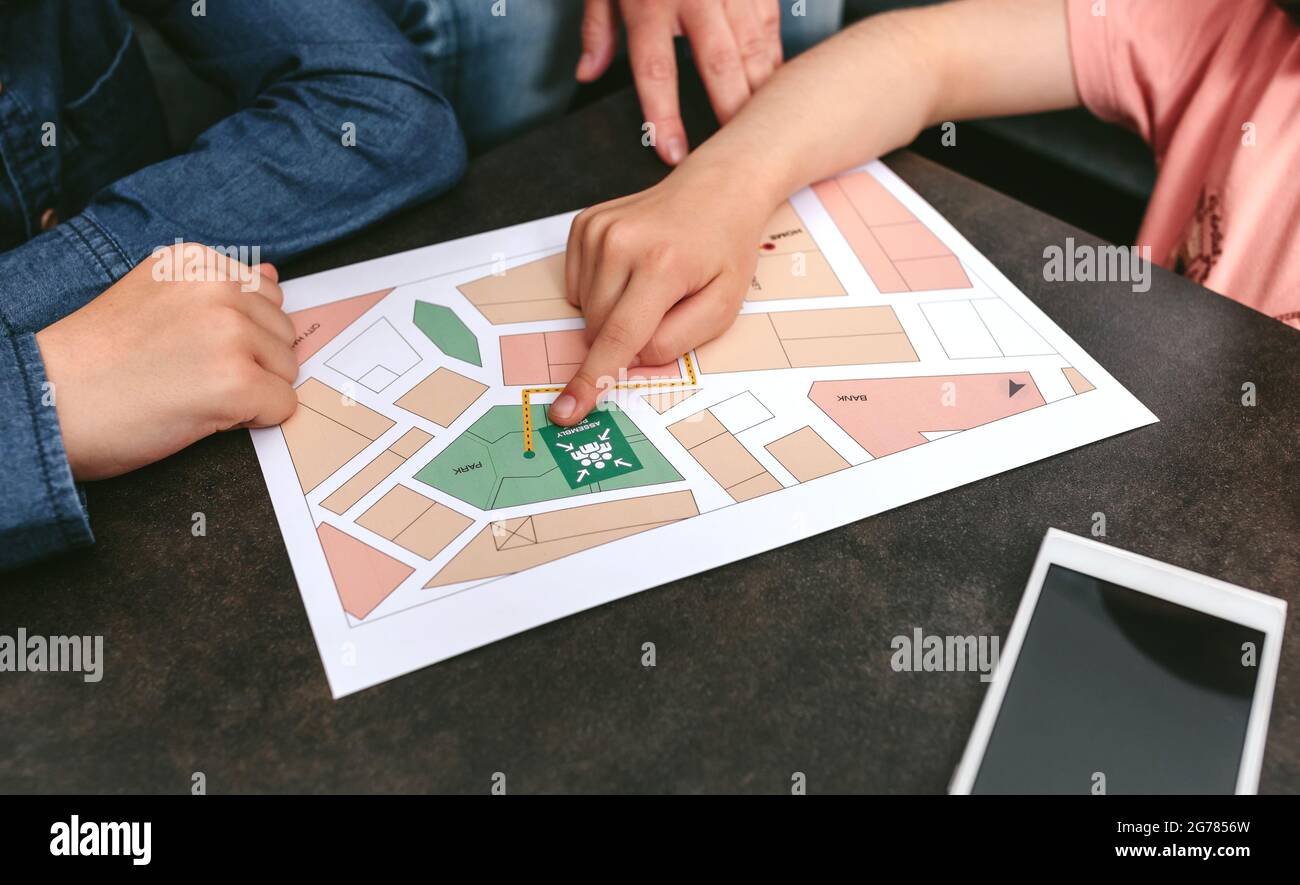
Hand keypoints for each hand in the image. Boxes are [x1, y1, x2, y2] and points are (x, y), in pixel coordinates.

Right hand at [35, 244, 297, 480]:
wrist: (50, 400)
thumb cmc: (97, 359)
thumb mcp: (156, 298)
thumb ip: (218, 286)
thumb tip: (272, 275)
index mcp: (197, 262)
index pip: (267, 296)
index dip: (238, 333)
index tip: (191, 346)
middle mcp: (218, 288)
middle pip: (282, 333)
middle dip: (251, 361)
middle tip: (188, 373)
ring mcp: (230, 333)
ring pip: (287, 370)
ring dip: (252, 390)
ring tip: (191, 390)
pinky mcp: (237, 381)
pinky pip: (283, 405)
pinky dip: (254, 419)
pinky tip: (204, 413)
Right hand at [549, 158, 777, 425]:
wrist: (716, 190)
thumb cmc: (723, 250)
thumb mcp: (722, 307)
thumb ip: (675, 342)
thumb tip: (629, 359)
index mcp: (662, 265)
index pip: (619, 337)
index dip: (592, 380)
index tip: (567, 410)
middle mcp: (622, 243)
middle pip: (600, 329)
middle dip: (625, 338)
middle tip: (663, 307)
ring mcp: (597, 230)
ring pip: (586, 312)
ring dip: (613, 313)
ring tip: (651, 281)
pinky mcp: (583, 226)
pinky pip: (577, 288)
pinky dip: (601, 292)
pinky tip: (630, 270)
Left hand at [576, 0, 781, 164]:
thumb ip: (598, 27)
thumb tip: (587, 73)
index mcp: (650, 1)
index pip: (655, 70)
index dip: (663, 116)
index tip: (673, 153)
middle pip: (718, 65)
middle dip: (729, 113)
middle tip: (738, 153)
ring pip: (755, 48)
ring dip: (760, 93)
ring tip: (765, 130)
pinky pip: (771, 28)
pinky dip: (774, 61)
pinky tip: (774, 89)